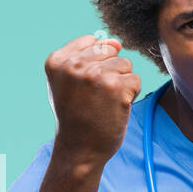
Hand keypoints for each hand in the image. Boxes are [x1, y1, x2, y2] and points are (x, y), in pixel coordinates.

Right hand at [44, 35, 140, 168]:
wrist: (79, 149)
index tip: (82, 87)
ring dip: (120, 84)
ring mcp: (95, 75)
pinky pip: (135, 80)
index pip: (91, 42)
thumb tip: (116, 41)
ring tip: (104, 103)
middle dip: (109, 71)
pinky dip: (129, 96)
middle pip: (110, 51)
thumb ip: (87, 56)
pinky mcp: (116, 87)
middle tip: (95, 97)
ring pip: (125, 64)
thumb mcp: (68, 82)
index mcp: (57, 60)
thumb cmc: (75, 115)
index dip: (93, 64)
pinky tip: (113, 109)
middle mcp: (73, 65)